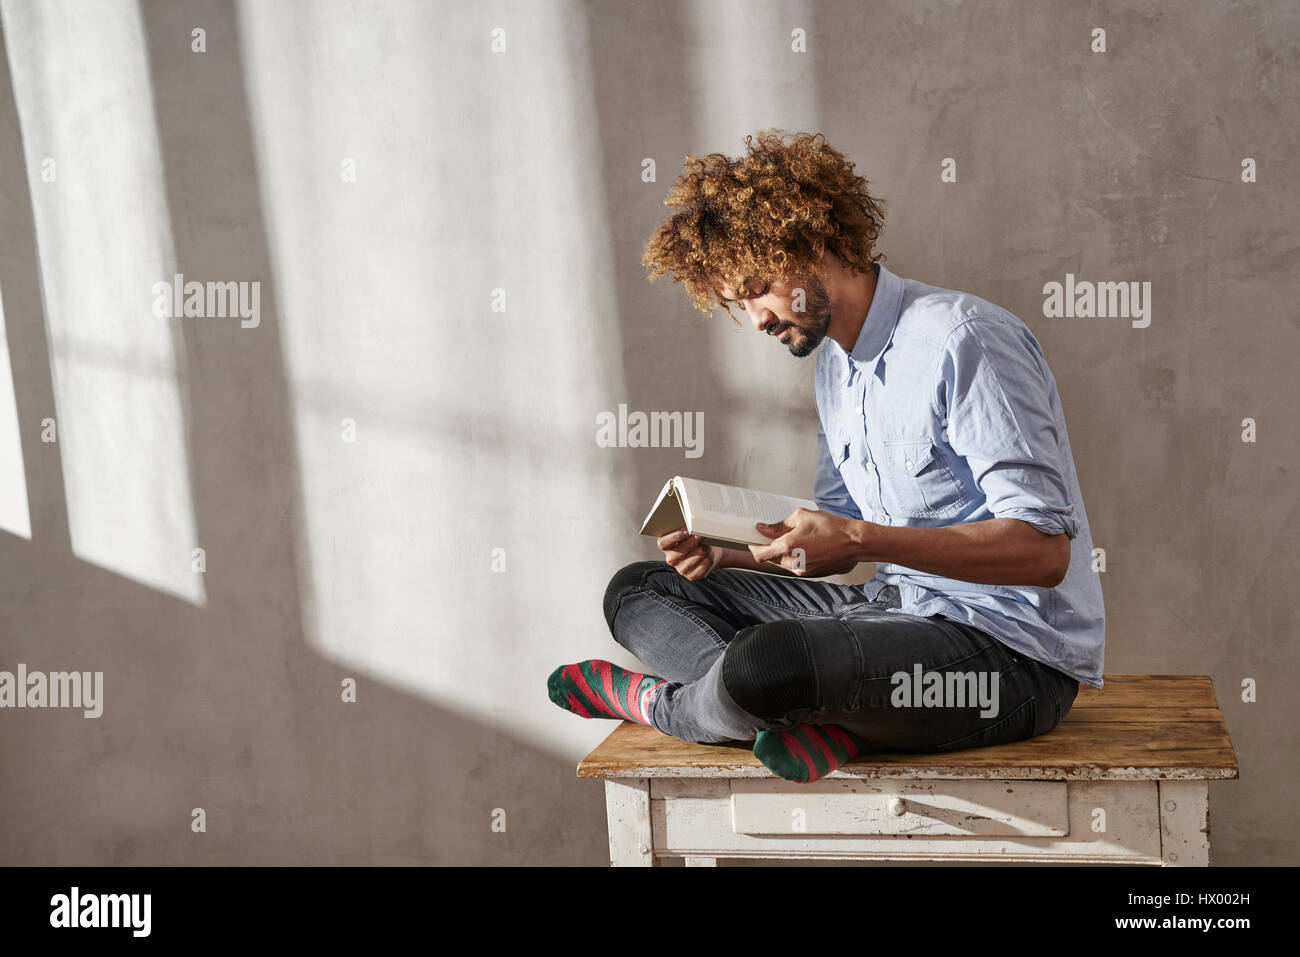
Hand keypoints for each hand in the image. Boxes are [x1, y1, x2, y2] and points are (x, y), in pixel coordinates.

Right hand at [657, 527, 724, 581]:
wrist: (706, 550)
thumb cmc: (694, 537)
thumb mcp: (687, 530)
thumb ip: (686, 528)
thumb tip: (693, 524)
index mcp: (665, 546)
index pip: (663, 543)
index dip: (674, 537)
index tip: (686, 531)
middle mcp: (671, 559)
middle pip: (681, 551)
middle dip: (693, 541)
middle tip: (702, 534)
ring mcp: (681, 569)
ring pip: (696, 556)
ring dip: (704, 548)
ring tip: (707, 542)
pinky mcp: (692, 576)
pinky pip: (704, 565)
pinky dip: (709, 557)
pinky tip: (709, 554)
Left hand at [748, 508, 864, 576]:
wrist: (854, 542)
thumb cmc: (832, 527)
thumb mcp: (802, 517)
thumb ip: (780, 525)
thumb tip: (765, 528)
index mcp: (788, 547)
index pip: (760, 554)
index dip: (753, 548)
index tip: (751, 542)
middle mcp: (793, 562)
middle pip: (771, 559)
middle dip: (769, 549)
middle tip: (771, 537)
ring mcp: (802, 570)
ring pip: (782, 564)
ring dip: (781, 554)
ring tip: (792, 540)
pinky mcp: (811, 573)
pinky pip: (795, 566)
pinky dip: (794, 558)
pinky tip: (803, 547)